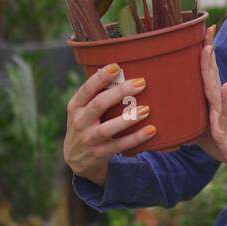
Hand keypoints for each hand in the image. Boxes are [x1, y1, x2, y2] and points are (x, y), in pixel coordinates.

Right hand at [63, 63, 153, 179]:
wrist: (76, 158)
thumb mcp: (83, 110)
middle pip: (99, 104)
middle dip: (120, 92)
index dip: (101, 78)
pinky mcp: (100, 153)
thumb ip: (97, 94)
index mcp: (75, 106)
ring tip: (146, 109)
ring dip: (128, 118)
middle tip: (141, 83)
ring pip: (108, 128)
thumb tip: (124, 74)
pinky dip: (136, 138)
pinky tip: (151, 130)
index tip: (116, 67)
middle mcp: (80, 122)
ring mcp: (89, 139)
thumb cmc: (86, 124)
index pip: (87, 89)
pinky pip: (120, 145)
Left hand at [193, 23, 226, 172]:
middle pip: (211, 71)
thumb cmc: (223, 142)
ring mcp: (223, 112)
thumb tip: (164, 119)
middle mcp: (217, 101)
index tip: (200, 32)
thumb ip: (185, 120)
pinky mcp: (226, 127)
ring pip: (215, 86)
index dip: (203, 52)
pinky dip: (226, 98)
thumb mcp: (199, 129)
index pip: (205, 72)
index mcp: (210, 100)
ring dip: (211, 67)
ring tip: (209, 49)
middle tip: (206, 28)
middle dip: (208, 49)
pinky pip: (226, 111)